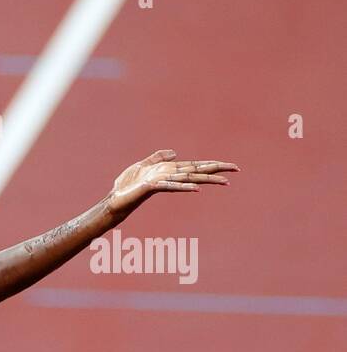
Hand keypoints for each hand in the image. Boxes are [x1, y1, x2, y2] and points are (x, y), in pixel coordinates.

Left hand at [108, 149, 238, 212]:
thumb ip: (158, 157)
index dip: (212, 165)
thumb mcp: (143, 165)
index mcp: (170, 171)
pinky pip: (171, 187)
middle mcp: (170, 177)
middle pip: (198, 172)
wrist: (114, 198)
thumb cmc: (126, 185)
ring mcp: (163, 183)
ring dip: (207, 180)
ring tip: (225, 182)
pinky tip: (196, 189)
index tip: (230, 165)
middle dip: (217, 171)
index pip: (195, 167)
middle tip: (237, 170)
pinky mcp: (152, 187)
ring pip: (189, 180)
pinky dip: (184, 187)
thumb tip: (175, 153)